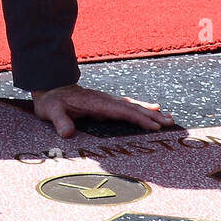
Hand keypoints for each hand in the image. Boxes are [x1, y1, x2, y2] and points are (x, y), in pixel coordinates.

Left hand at [31, 83, 175, 138]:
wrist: (49, 88)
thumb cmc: (51, 102)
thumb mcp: (51, 111)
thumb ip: (59, 121)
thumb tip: (67, 133)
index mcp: (95, 103)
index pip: (121, 111)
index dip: (137, 118)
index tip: (153, 126)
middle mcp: (104, 100)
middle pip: (131, 107)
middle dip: (151, 116)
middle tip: (170, 123)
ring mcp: (106, 101)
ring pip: (132, 106)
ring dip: (150, 112)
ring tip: (169, 119)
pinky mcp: (106, 104)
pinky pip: (128, 106)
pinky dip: (141, 109)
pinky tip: (153, 110)